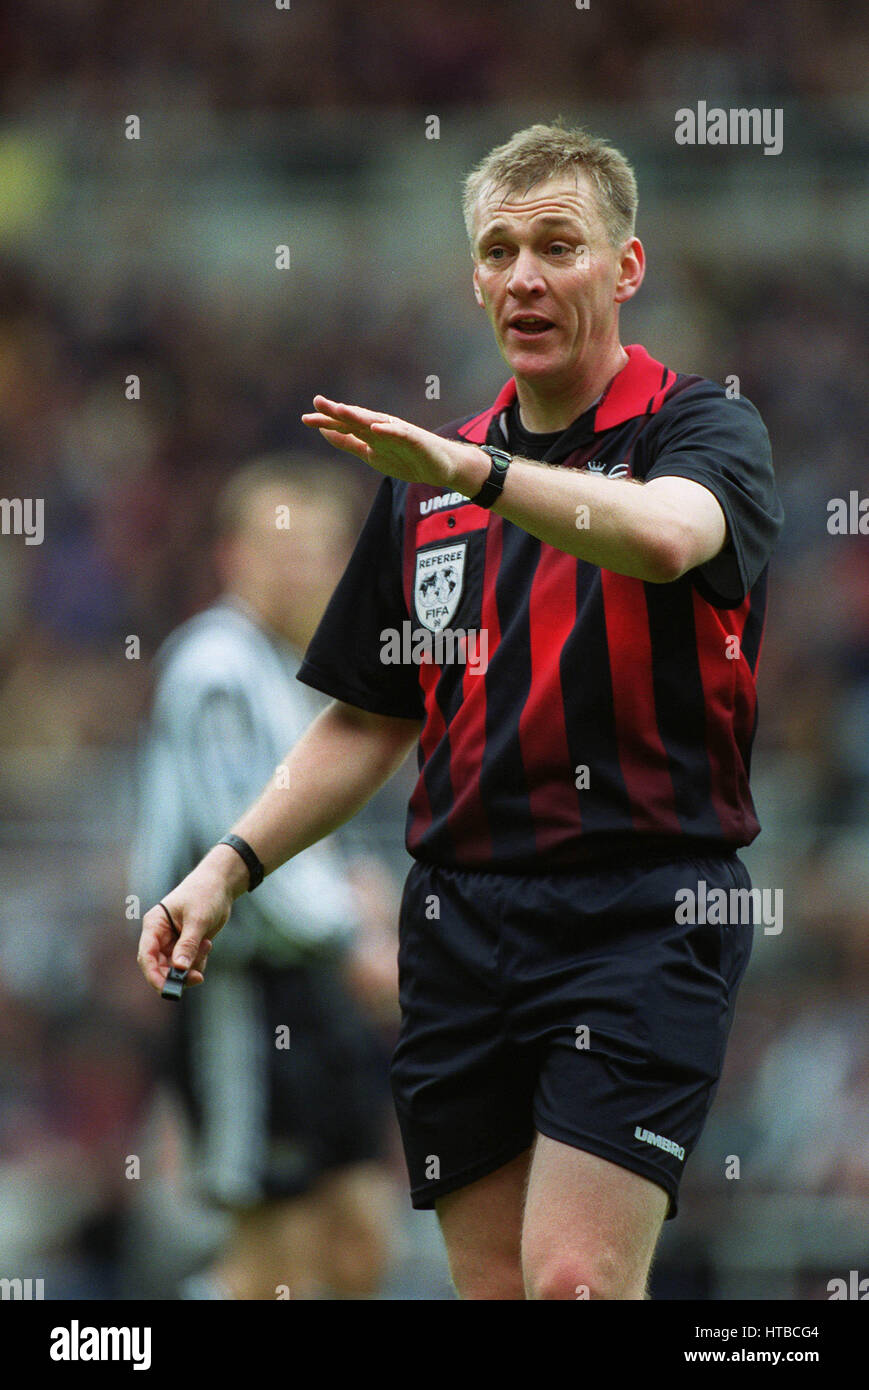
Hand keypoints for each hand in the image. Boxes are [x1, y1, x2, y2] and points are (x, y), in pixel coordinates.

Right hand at [136, 850, 244, 993]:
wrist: (220, 884)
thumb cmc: (205, 894)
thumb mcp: (198, 919)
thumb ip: (188, 944)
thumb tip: (179, 968)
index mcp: (154, 925)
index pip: (147, 956)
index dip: (153, 975)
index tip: (167, 988)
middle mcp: (159, 936)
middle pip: (160, 967)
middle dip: (178, 975)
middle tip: (198, 977)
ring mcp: (172, 942)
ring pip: (175, 969)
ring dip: (192, 965)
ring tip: (206, 945)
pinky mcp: (185, 946)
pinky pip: (188, 965)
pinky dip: (198, 962)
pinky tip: (207, 945)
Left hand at [301, 396, 488, 492]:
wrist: (440, 467)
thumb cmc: (405, 457)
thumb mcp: (370, 453)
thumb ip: (348, 442)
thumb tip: (323, 431)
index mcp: (369, 432)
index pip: (344, 425)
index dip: (326, 421)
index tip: (305, 418)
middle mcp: (381, 427)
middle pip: (356, 418)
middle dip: (338, 411)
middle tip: (318, 402)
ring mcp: (398, 432)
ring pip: (375, 421)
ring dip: (358, 415)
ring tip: (341, 409)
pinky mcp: (415, 439)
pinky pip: (400, 433)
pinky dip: (388, 430)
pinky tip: (376, 427)